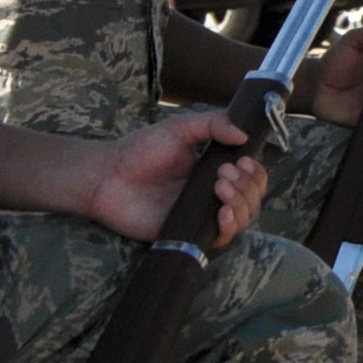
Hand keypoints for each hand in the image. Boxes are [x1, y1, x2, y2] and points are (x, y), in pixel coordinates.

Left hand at [86, 110, 262, 246]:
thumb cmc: (140, 150)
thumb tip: (244, 136)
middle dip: (247, 186)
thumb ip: (213, 124)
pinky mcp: (187, 234)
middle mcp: (211, 195)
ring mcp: (201, 216)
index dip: (255, 172)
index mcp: (213, 171)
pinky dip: (229, 227)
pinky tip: (222, 212)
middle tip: (223, 174)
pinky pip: (220, 239)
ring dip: (241, 204)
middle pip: (252, 199)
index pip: (250, 178)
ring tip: (219, 188)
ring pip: (242, 219)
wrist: (107, 176)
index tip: (242, 161)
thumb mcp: (180, 128)